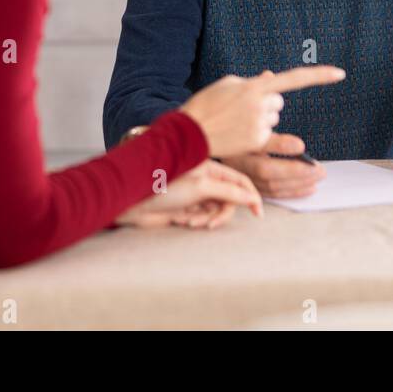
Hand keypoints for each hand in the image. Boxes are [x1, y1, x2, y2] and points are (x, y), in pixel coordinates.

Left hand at [116, 160, 262, 229]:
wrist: (134, 200)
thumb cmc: (163, 185)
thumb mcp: (201, 187)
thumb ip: (229, 192)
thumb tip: (253, 197)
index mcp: (211, 167)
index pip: (240, 181)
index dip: (251, 196)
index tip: (258, 214)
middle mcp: (205, 179)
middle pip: (229, 200)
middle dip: (220, 214)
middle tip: (210, 224)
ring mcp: (196, 194)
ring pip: (215, 211)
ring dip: (205, 219)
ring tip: (187, 220)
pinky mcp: (187, 208)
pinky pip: (202, 218)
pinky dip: (195, 221)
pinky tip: (180, 220)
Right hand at [181, 65, 345, 157]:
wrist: (190, 131)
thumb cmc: (206, 104)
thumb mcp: (227, 84)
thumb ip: (252, 81)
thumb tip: (270, 77)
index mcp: (254, 86)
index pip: (293, 78)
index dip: (318, 76)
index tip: (340, 73)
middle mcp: (261, 105)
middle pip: (278, 102)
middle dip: (266, 104)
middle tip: (241, 108)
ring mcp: (260, 125)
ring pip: (273, 119)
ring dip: (261, 119)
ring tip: (236, 121)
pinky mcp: (258, 142)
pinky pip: (267, 135)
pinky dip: (255, 134)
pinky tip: (237, 134)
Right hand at [221, 133, 326, 198]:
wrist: (221, 140)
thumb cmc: (242, 132)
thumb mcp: (256, 131)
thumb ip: (277, 141)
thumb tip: (300, 147)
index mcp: (241, 157)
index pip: (267, 166)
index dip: (290, 166)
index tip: (310, 159)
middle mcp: (242, 172)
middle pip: (272, 180)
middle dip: (299, 177)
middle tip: (320, 171)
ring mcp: (247, 182)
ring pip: (274, 189)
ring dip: (298, 186)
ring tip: (317, 179)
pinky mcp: (253, 188)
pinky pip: (274, 194)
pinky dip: (292, 192)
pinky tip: (307, 187)